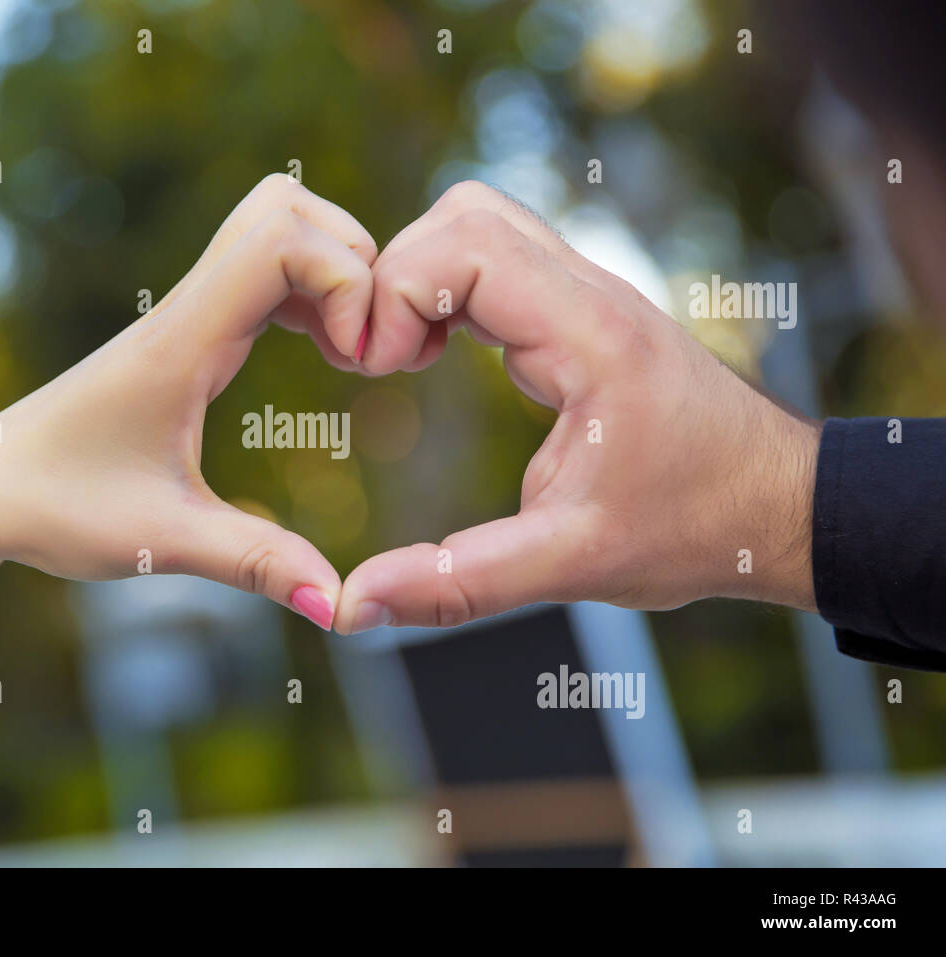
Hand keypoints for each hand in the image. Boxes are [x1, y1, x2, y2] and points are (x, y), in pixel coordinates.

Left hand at [0, 175, 375, 630]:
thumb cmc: (57, 509)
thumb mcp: (164, 542)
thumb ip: (257, 565)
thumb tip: (340, 607)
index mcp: (179, 343)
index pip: (280, 239)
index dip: (345, 280)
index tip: (358, 360)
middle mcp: (183, 311)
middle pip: (288, 207)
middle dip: (354, 260)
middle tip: (367, 349)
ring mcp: (183, 315)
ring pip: (277, 228)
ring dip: (334, 272)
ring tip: (353, 354)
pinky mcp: (185, 333)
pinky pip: (262, 271)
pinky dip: (310, 291)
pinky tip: (323, 351)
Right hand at [334, 181, 819, 633]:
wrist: (778, 504)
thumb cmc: (694, 528)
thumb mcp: (571, 566)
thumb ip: (459, 585)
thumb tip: (357, 604)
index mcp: (592, 337)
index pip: (467, 247)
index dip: (397, 293)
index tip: (377, 370)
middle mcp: (592, 294)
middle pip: (464, 215)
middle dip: (396, 276)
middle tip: (377, 361)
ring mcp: (590, 294)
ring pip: (480, 222)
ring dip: (421, 274)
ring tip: (402, 356)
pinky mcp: (582, 310)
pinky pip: (498, 256)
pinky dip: (447, 287)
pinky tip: (436, 353)